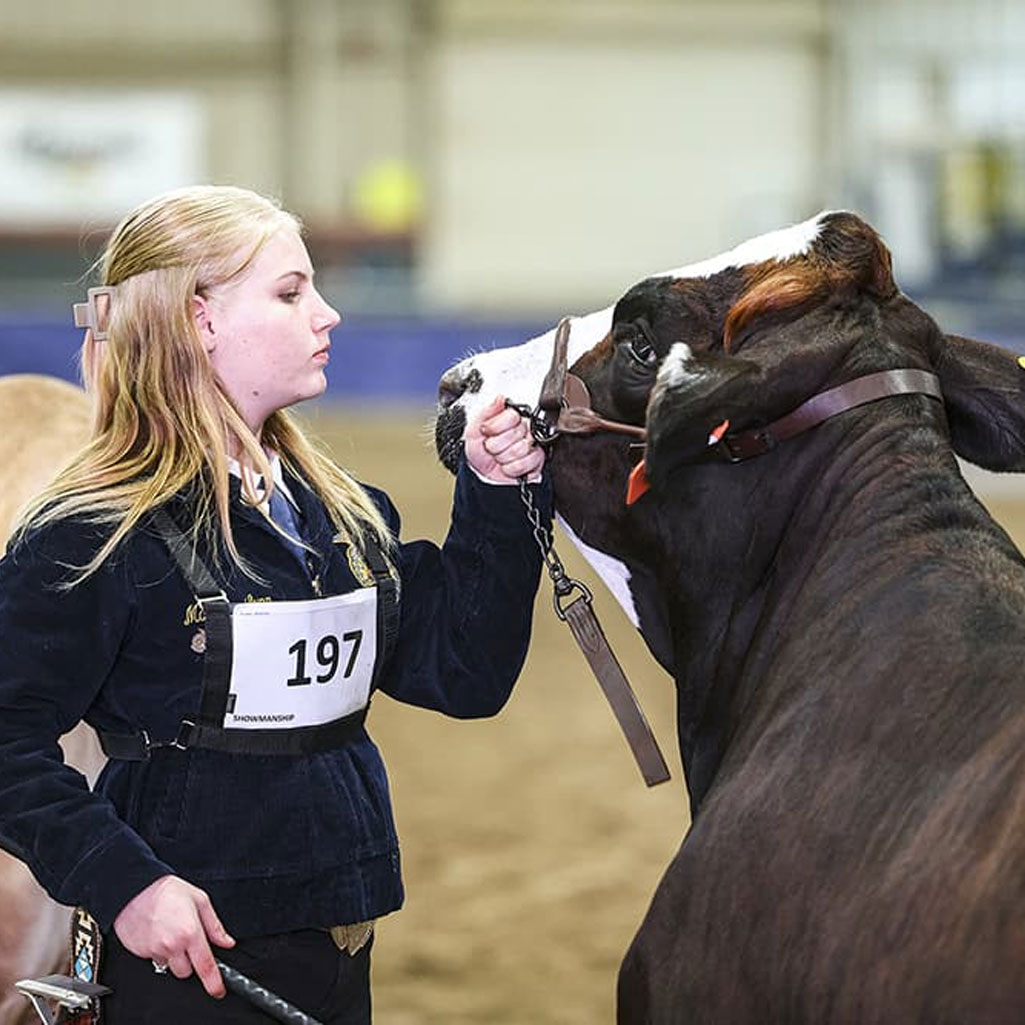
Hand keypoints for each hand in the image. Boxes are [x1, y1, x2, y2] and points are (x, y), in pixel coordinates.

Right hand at [113, 874, 235, 997]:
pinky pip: (155, 960)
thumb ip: (215, 926)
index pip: (205, 966)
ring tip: (171, 933)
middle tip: (187, 940)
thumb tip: (227, 942)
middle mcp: (172, 945)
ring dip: (174, 957)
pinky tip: (159, 933)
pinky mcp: (141, 953)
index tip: (218, 990)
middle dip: (190, 961)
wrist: (135, 888)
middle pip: (187, 972)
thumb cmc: (168, 891)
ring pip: (170, 967)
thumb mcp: (200, 900)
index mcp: (190, 932)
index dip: (214, 982)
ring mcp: (155, 951)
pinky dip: (159, 951)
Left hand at [465, 396, 544, 483]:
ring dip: (504, 457)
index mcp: (511, 417)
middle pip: (516, 433)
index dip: (495, 428)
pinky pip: (525, 464)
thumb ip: (486, 411)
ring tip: (500, 456)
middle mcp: (525, 429)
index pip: (511, 416)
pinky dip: (511, 468)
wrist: (482, 474)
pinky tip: (508, 465)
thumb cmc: (480, 450)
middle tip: (493, 447)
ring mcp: (532, 445)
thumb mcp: (474, 428)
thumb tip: (500, 398)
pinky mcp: (537, 462)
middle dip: (497, 445)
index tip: (487, 432)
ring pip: (521, 449)